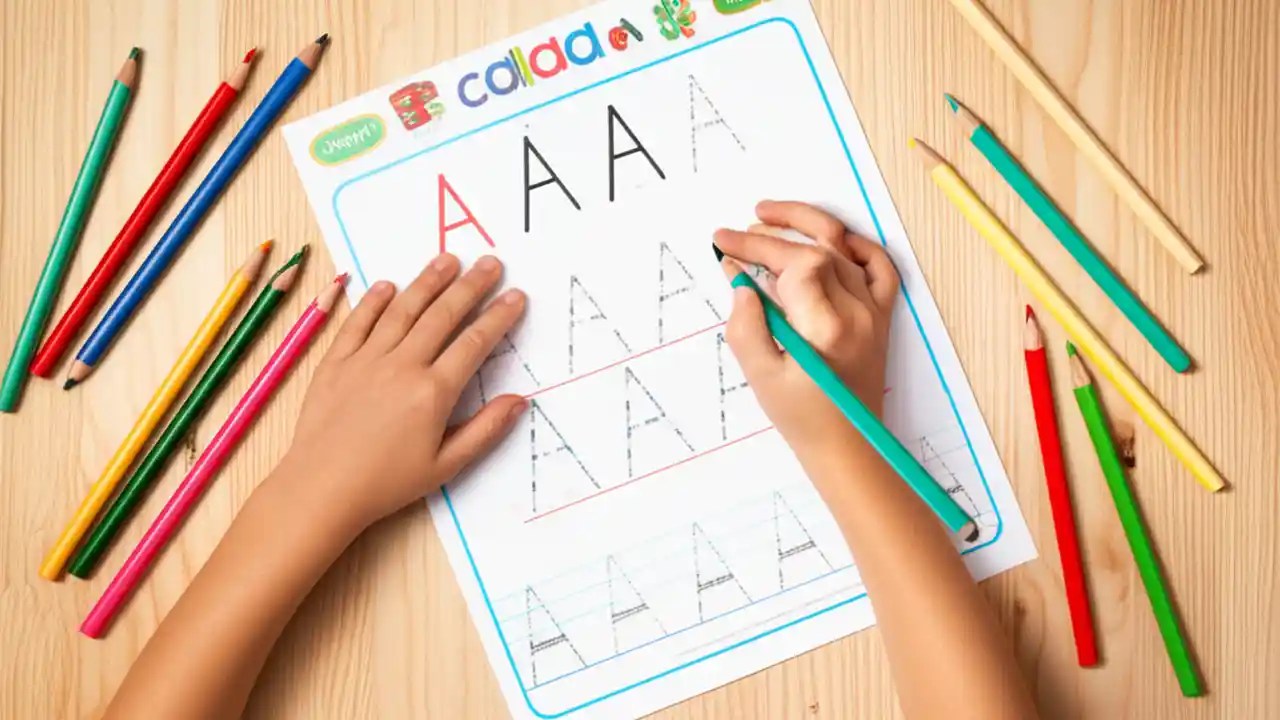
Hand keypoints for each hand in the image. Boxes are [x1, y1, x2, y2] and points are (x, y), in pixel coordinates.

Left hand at [274, 254, 527, 532]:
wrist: (321, 489)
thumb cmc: (386, 484)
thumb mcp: (445, 466)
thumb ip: (485, 430)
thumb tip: (519, 401)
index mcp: (432, 393)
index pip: (474, 343)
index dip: (498, 317)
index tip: (516, 296)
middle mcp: (402, 366)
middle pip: (442, 316)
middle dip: (471, 286)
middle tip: (491, 263)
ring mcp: (366, 360)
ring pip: (403, 310)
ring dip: (428, 282)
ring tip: (448, 260)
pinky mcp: (336, 362)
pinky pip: (358, 323)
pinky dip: (375, 301)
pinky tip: (388, 285)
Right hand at [714, 201, 898, 458]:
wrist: (850, 447)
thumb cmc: (803, 419)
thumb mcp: (761, 377)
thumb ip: (747, 325)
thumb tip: (742, 280)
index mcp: (826, 327)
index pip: (795, 262)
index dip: (758, 245)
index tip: (725, 242)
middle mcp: (857, 312)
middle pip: (818, 248)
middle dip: (775, 232)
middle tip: (740, 231)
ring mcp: (873, 312)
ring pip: (845, 249)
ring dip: (808, 227)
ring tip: (771, 220)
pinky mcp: (881, 317)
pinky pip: (880, 267)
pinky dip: (858, 245)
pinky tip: (831, 238)